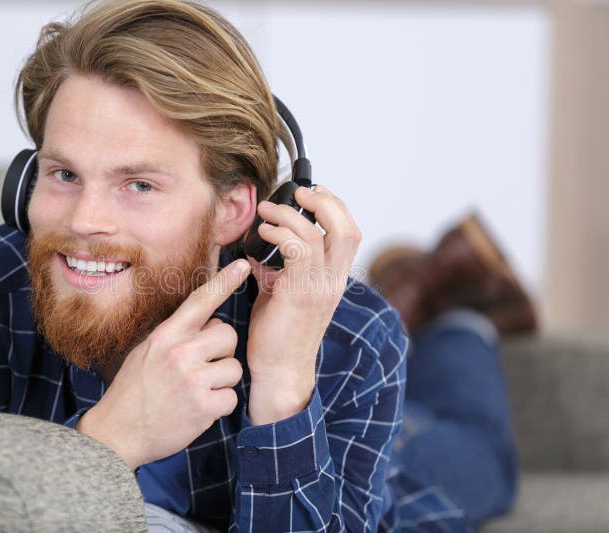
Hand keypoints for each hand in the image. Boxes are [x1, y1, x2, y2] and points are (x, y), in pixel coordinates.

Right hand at [76, 259, 250, 469]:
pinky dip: (219, 405)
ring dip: (221, 381)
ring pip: (233, 368)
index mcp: (166, 336)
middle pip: (229, 335)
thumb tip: (208, 321)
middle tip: (202, 367)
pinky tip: (199, 409)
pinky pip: (231, 397)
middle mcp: (180, 353)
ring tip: (197, 390)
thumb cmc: (134, 391)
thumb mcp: (147, 352)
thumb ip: (177, 336)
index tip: (242, 267)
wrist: (117, 433)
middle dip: (221, 351)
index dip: (224, 282)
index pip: (200, 302)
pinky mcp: (204, 407)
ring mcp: (193, 380)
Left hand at [247, 185, 360, 424]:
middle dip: (322, 202)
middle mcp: (334, 281)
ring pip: (319, 233)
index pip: (349, 232)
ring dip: (289, 214)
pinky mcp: (299, 294)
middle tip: (297, 193)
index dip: (334, 206)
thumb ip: (279, 271)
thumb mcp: (282, 294)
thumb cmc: (278, 335)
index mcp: (334, 279)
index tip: (312, 192)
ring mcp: (320, 288)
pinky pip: (296, 249)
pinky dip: (279, 233)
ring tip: (267, 212)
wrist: (279, 371)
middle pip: (346, 227)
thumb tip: (258, 254)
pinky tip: (263, 234)